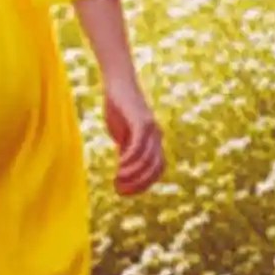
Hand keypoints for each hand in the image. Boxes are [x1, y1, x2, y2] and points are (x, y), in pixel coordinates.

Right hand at [103, 79, 164, 196]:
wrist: (117, 82)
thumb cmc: (118, 107)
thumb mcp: (122, 133)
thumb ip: (126, 149)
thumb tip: (124, 169)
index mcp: (154, 141)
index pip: (156, 171)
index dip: (142, 185)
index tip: (124, 192)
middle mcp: (157, 136)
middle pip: (155, 169)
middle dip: (138, 184)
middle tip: (119, 190)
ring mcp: (152, 129)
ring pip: (148, 160)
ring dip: (132, 174)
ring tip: (117, 180)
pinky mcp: (142, 121)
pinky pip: (139, 146)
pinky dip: (130, 159)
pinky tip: (119, 165)